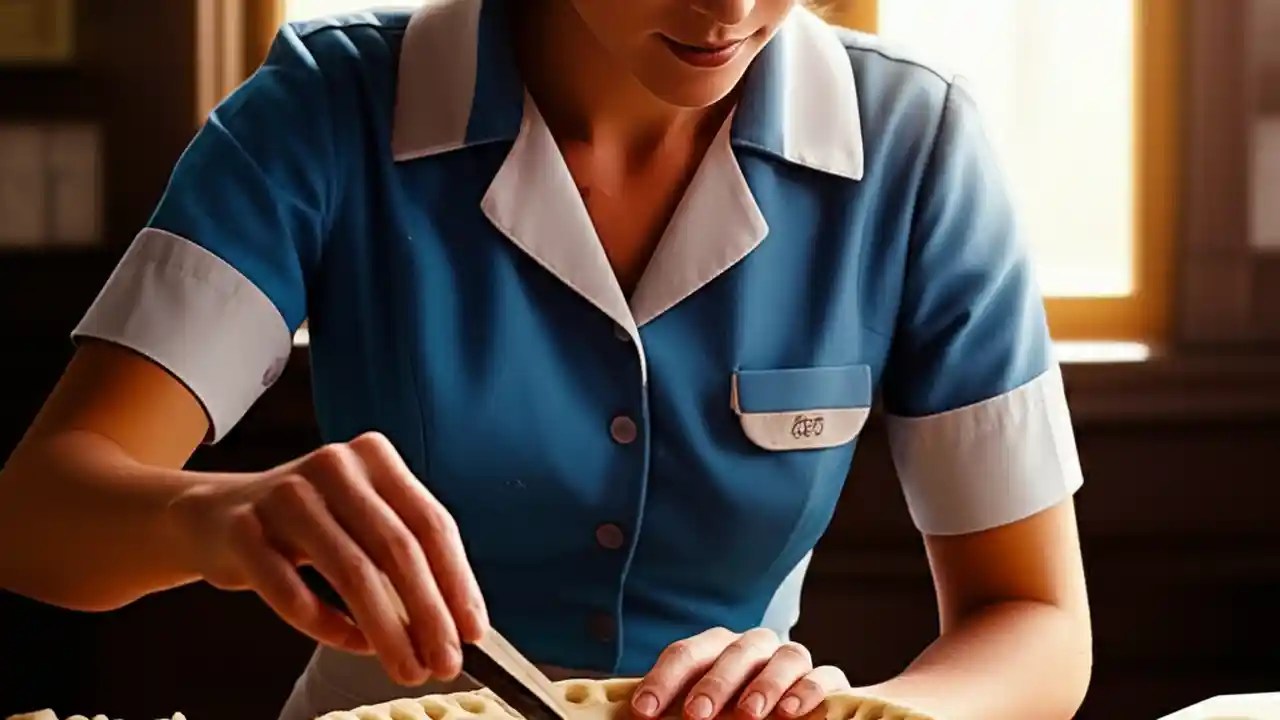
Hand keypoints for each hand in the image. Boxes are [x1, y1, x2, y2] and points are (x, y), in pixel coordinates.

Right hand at [169, 431, 487, 685]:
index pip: (431, 522)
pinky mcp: (244, 531)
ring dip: (387, 631)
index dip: (458, 581)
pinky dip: (330, 627)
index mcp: (374, 457)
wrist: (215, 516)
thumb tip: (458, 622)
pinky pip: (295, 593)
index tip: (474, 631)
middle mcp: (334, 467)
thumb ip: (407, 556)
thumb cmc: (308, 526)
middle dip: (428, 614)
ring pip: (352, 573)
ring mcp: (285, 495)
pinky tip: (354, 645)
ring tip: (407, 667)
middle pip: (397, 549)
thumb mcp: (362, 520)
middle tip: (445, 663)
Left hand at [631, 627, 849, 719]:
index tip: (643, 711)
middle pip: (734, 651)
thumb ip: (678, 710)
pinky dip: (806, 691)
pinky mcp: (827, 679)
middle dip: (713, 683)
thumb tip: (637, 718)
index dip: (662, 680)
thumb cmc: (732, 711)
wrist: (790, 710)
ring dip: (765, 684)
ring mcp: (791, 659)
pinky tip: (789, 713)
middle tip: (696, 715)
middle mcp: (754, 646)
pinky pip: (822, 675)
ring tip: (749, 714)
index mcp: (716, 648)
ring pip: (784, 656)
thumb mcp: (704, 711)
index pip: (686, 654)